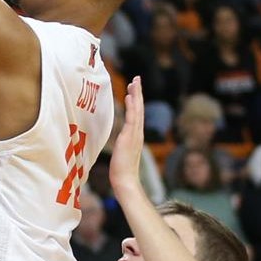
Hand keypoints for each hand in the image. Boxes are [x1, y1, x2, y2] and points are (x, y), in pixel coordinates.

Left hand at [111, 77, 146, 195]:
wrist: (126, 181)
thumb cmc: (122, 170)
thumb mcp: (122, 153)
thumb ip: (123, 144)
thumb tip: (120, 140)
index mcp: (136, 136)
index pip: (137, 114)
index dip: (136, 100)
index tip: (133, 88)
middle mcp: (138, 133)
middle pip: (140, 109)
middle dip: (138, 93)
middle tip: (137, 78)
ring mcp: (135, 135)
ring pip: (137, 111)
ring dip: (136, 95)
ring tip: (134, 82)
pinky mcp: (129, 138)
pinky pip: (132, 119)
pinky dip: (132, 107)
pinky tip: (130, 96)